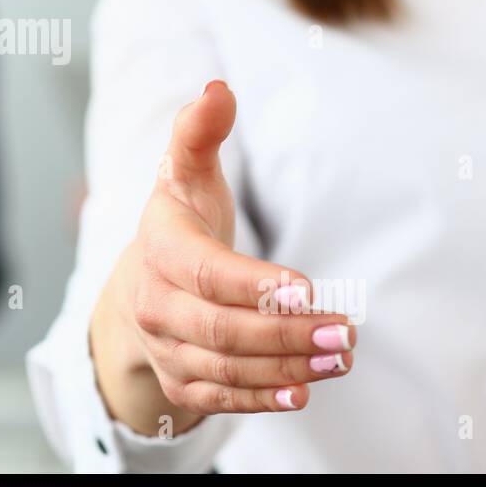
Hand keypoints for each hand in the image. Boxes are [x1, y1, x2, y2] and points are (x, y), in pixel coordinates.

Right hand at [90, 81, 356, 436]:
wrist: (138, 287)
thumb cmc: (179, 223)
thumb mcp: (184, 174)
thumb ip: (200, 131)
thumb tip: (218, 88)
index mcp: (159, 248)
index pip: (206, 273)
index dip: (255, 285)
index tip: (307, 287)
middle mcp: (156, 304)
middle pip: (222, 329)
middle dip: (288, 334)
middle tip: (347, 331)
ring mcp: (167, 348)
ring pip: (227, 368)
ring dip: (288, 368)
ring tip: (343, 356)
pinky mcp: (182, 383)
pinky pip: (222, 399)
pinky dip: (263, 399)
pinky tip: (306, 390)